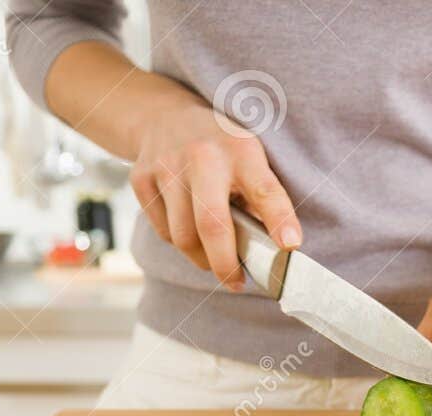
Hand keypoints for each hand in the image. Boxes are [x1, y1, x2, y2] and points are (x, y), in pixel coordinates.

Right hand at [128, 95, 300, 290]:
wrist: (163, 117)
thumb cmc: (219, 149)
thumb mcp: (249, 158)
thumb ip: (259, 198)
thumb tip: (272, 249)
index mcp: (240, 149)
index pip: (264, 189)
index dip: (279, 219)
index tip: (290, 246)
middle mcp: (202, 156)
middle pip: (212, 225)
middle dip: (226, 264)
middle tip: (237, 283)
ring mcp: (167, 167)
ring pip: (183, 237)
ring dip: (202, 258)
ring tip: (215, 258)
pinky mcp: (141, 179)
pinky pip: (163, 232)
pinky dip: (180, 242)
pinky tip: (190, 231)